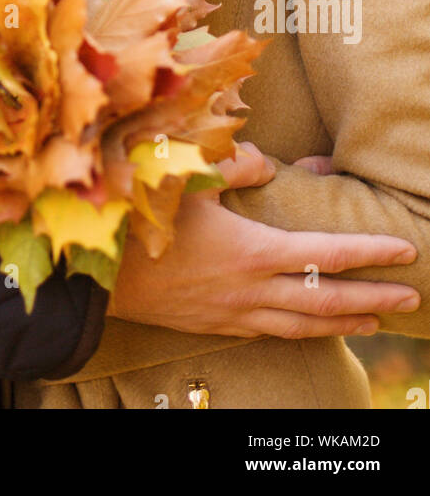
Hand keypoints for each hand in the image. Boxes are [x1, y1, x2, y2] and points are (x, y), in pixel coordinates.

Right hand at [108, 141, 418, 337]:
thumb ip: (234, 163)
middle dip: (373, 297)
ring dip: (343, 323)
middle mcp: (251, 290)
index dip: (370, 252)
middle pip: (326, 299)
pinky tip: (310, 329)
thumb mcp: (187, 174)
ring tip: (374, 320)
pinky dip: (301, 332)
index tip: (403, 250)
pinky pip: (270, 333)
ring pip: (303, 325)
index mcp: (252, 250)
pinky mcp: (213, 324)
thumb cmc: (141, 215)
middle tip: (411, 296)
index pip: (327, 253)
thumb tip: (267, 161)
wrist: (96, 274)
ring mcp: (233, 313)